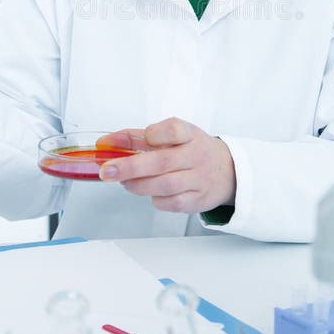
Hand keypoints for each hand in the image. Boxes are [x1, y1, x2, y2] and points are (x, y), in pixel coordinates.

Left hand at [98, 117, 235, 214]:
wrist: (228, 171)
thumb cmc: (193, 150)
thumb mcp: (171, 136)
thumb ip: (138, 138)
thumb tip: (106, 143)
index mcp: (190, 135)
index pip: (173, 130)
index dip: (154, 134)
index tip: (143, 137)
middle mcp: (196, 156)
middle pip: (162, 162)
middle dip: (130, 167)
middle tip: (107, 170)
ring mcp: (199, 179)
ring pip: (165, 185)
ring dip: (138, 185)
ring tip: (125, 182)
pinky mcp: (198, 200)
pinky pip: (171, 203)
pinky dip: (155, 199)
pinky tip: (150, 192)